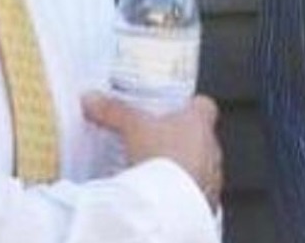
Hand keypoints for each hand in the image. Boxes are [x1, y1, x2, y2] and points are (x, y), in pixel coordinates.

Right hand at [83, 93, 222, 207]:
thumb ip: (114, 111)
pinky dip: (181, 191)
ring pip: (200, 165)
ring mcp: (211, 175)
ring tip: (157, 172)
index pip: (204, 105)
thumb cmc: (163, 158)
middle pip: (201, 136)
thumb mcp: (133, 127)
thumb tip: (92, 99)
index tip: (175, 108)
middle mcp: (211, 147)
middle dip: (181, 139)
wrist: (171, 204)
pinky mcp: (205, 199)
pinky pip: (195, 191)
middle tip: (156, 143)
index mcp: (199, 122)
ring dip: (183, 167)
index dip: (190, 105)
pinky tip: (162, 194)